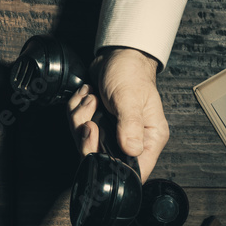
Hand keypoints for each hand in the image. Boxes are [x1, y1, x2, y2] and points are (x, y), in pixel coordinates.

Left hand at [66, 47, 168, 179]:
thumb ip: (130, 125)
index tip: (99, 151)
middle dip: (89, 139)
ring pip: (86, 142)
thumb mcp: (129, 98)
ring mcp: (112, 132)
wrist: (117, 56)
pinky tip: (86, 96)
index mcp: (149, 137)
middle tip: (89, 122)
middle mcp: (132, 138)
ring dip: (80, 119)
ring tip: (90, 99)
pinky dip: (76, 110)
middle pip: (103, 158)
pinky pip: (77, 127)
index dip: (115, 168)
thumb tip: (131, 150)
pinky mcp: (97, 123)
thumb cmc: (130, 73)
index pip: (136, 169)